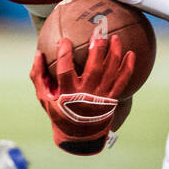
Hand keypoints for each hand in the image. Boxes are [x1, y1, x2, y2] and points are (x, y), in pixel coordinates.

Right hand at [29, 33, 135, 154]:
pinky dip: (128, 67)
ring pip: (110, 72)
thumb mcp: (44, 98)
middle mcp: (86, 93)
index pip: (65, 69)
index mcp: (68, 92)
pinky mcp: (112, 98)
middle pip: (94, 68)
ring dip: (114, 53)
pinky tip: (131, 54)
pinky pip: (123, 80)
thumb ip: (39, 76)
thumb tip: (38, 53)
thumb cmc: (60, 111)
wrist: (80, 134)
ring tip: (116, 38)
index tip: (64, 40)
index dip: (64, 53)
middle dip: (98, 49)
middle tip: (99, 34)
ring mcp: (101, 95)